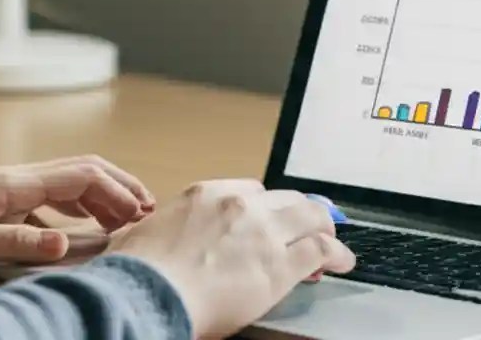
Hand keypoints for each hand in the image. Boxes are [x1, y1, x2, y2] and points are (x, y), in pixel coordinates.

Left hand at [0, 155, 155, 269]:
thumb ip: (15, 243)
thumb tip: (66, 246)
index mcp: (12, 183)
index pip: (80, 175)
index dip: (117, 190)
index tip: (144, 212)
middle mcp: (13, 180)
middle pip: (81, 170)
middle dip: (118, 185)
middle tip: (148, 209)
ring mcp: (4, 190)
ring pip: (65, 183)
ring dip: (98, 195)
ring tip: (123, 219)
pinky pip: (45, 201)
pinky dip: (72, 210)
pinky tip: (76, 231)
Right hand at [109, 179, 355, 339]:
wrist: (148, 291)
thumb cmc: (138, 269)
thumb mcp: (143, 234)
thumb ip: (162, 231)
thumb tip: (150, 239)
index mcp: (206, 194)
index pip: (250, 190)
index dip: (266, 207)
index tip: (269, 218)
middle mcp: (239, 205)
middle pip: (286, 199)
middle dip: (300, 212)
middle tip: (310, 224)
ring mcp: (263, 233)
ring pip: (310, 217)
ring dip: (324, 228)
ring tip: (333, 241)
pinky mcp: (279, 267)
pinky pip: (320, 252)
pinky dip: (336, 254)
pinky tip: (342, 262)